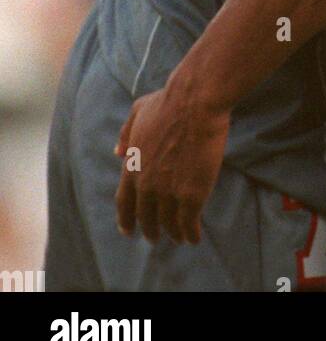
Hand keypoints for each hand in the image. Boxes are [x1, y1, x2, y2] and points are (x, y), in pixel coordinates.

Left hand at [114, 86, 229, 245]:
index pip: (124, 202)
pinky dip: (191, 234)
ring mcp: (169, 192)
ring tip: (180, 237)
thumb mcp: (138, 112)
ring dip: (174, 233)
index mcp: (132, 166)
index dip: (125, 219)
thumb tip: (116, 151)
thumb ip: (126, 133)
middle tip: (155, 237)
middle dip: (150, 230)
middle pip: (146, 218)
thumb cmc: (169, 102)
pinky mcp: (191, 195)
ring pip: (169, 224)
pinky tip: (195, 238)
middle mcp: (146, 185)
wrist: (194, 103)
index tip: (127, 231)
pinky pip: (189, 224)